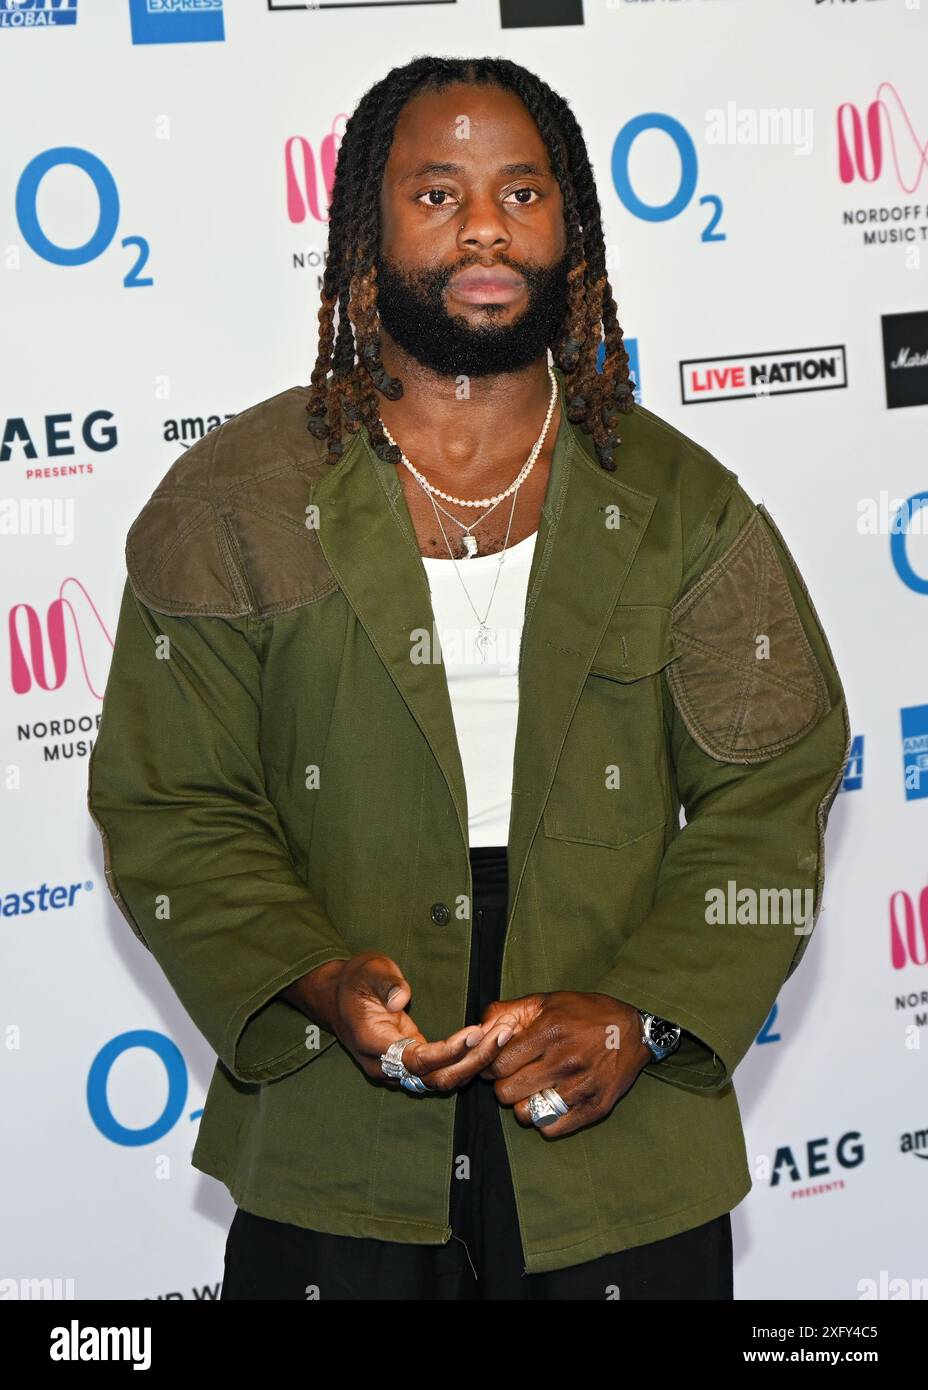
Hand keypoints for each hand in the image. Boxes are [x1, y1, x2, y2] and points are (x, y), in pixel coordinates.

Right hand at [284, 951, 518, 1090]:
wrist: (337, 996)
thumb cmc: (355, 980)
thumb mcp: (368, 970)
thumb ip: (385, 983)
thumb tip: (401, 998)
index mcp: (374, 1044)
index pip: (417, 1060)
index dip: (449, 1051)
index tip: (476, 1033)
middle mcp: (387, 1066)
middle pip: (437, 1078)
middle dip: (474, 1059)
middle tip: (504, 1032)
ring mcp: (400, 1069)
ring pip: (444, 1079)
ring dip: (477, 1061)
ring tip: (505, 1033)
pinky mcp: (413, 1064)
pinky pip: (444, 1070)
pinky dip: (469, 1059)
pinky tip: (492, 1039)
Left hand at [476, 992, 652, 1137]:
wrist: (635, 1030)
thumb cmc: (586, 1013)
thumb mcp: (546, 1001)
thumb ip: (508, 1011)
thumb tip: (478, 1028)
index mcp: (549, 1032)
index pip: (498, 1064)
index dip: (491, 1066)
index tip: (499, 1064)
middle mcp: (564, 1061)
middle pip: (507, 1092)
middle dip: (504, 1086)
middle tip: (515, 1077)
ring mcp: (580, 1087)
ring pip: (525, 1114)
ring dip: (523, 1105)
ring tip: (532, 1092)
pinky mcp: (594, 1107)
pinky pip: (551, 1128)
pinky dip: (544, 1120)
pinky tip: (549, 1103)